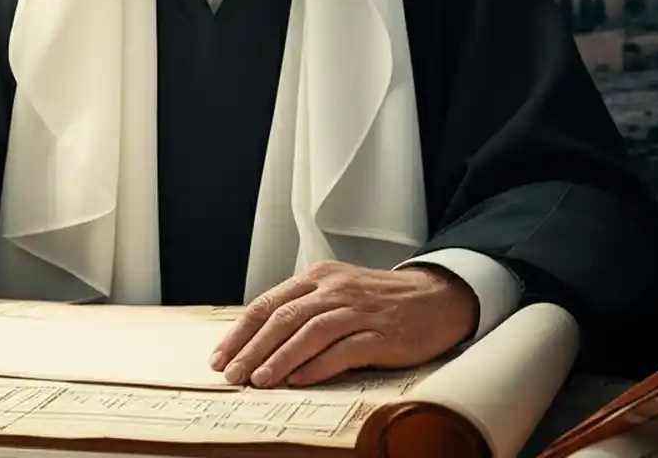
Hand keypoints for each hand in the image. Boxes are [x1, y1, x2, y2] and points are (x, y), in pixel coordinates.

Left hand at [209, 260, 477, 387]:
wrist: (437, 297)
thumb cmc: (379, 300)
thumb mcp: (336, 291)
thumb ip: (302, 308)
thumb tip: (258, 341)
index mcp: (317, 276)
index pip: (268, 304)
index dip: (241, 332)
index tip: (220, 357)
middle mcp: (335, 289)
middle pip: (283, 318)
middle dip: (252, 349)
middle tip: (231, 374)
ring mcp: (359, 310)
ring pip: (309, 333)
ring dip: (279, 359)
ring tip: (258, 381)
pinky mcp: (383, 334)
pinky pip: (345, 350)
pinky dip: (318, 365)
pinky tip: (299, 379)